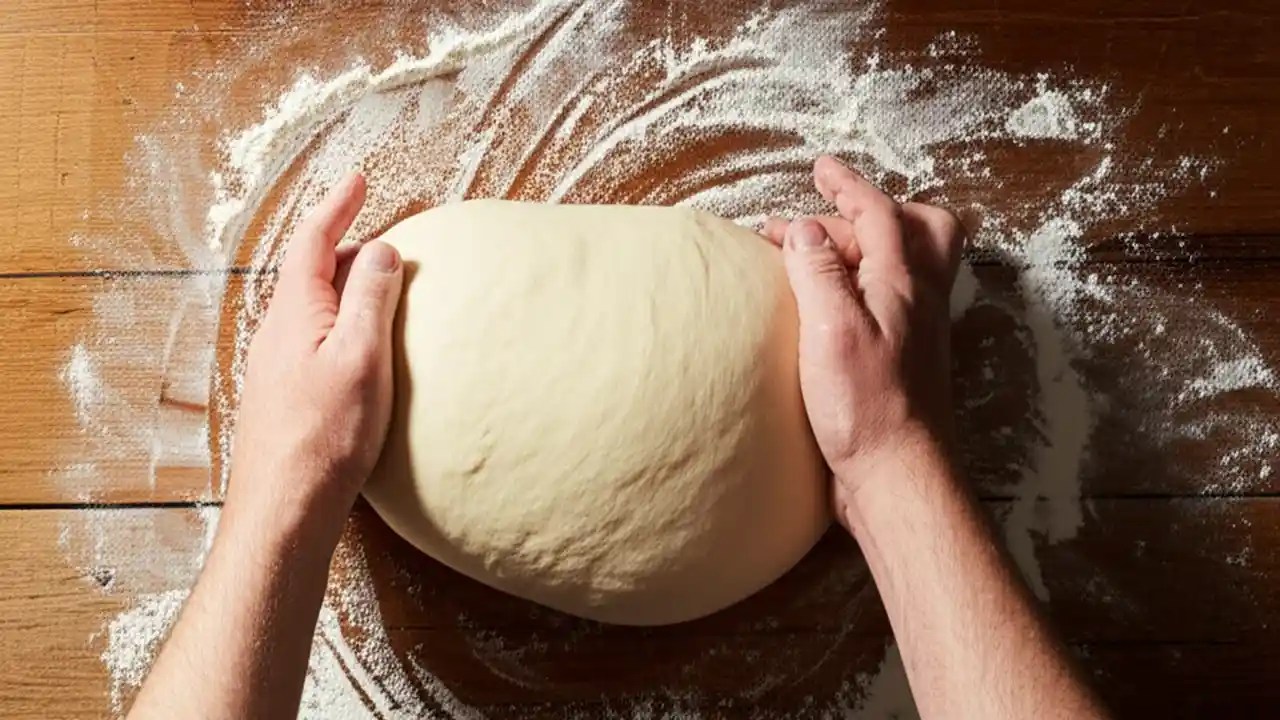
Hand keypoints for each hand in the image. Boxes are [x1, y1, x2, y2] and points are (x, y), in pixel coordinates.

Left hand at [229, 173, 403, 518]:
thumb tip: (382, 249)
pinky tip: (365, 349)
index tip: (360, 180)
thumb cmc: (326, 435)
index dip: (338, 205)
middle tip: (392, 244)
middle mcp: (277, 333)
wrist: (285, 508)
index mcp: (295, 312)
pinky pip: (316, 340)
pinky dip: (343, 325)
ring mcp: (277, 366)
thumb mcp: (361, 357)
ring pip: (315, 309)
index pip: (314, 240)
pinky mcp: (286, 397)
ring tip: (386, 293)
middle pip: (314, 272)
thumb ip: (372, 298)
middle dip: (350, 248)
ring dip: (349, 290)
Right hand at [762, 156, 963, 519]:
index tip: (822, 168)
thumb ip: (817, 272)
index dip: (849, 185)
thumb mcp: (831, 329)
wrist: (900, 479)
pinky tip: (829, 307)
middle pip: (911, 231)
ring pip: (908, 265)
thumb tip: (806, 230)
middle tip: (810, 223)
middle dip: (863, 212)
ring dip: (864, 248)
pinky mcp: (905, 361)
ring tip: (813, 259)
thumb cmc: (869, 409)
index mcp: (903, 283)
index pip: (879, 213)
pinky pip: (892, 300)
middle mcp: (919, 301)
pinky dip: (861, 285)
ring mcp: (917, 332)